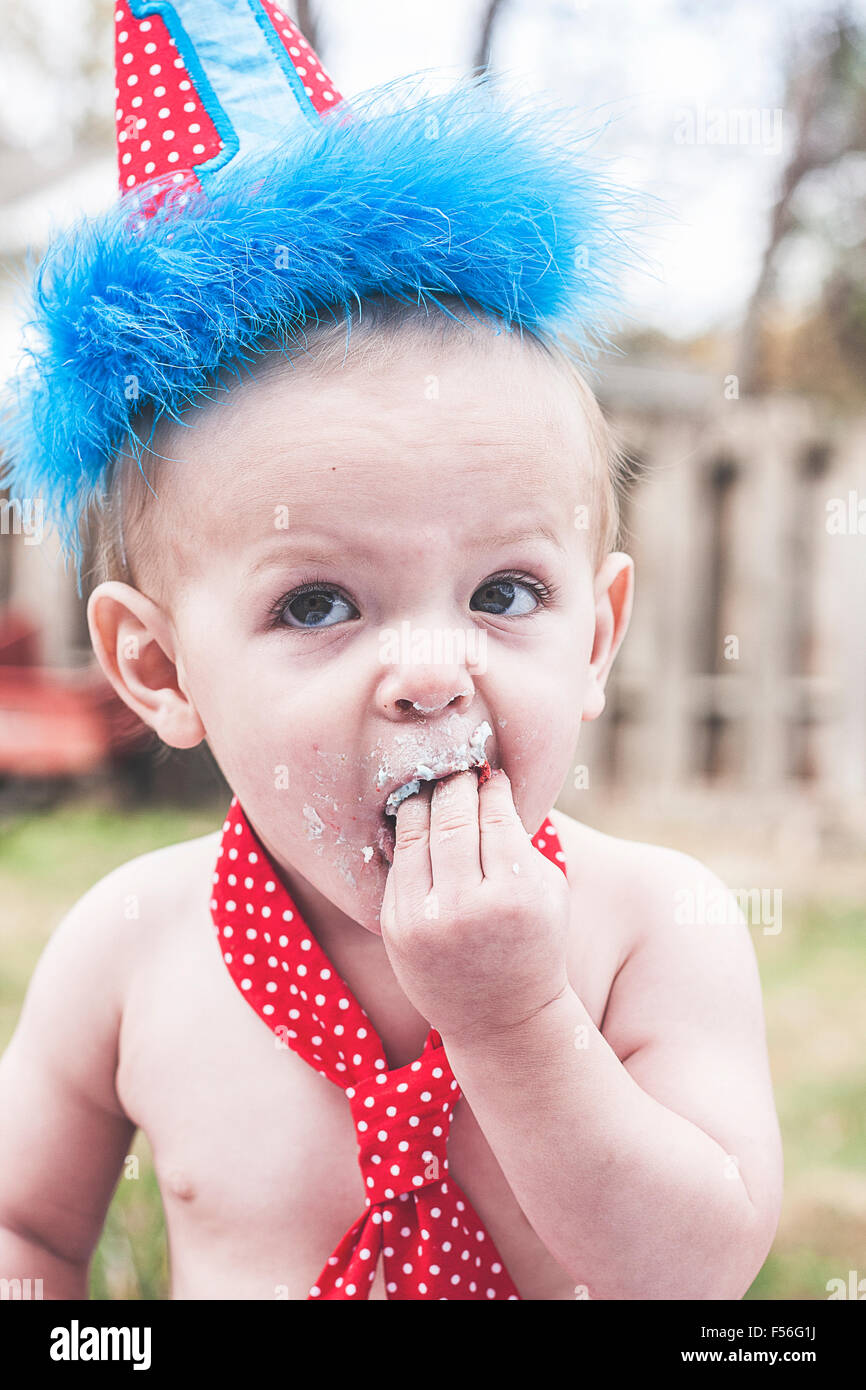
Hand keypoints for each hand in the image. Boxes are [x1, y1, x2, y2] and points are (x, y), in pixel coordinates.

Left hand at [379, 768, 571, 1045]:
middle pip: (453, 820)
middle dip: (455, 785)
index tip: (491, 773)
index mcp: (514, 896)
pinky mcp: (396, 927)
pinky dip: (406, 835)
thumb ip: (522, 840)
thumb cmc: (535, 942)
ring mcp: (425, 919)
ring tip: (434, 787)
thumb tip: (490, 781)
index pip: (495, 817)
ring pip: (416, 834)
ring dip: (424, 801)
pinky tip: (415, 818)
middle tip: (459, 770)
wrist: (501, 1017)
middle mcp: (466, 907)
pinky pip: (397, 863)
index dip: (491, 788)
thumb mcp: (549, 892)